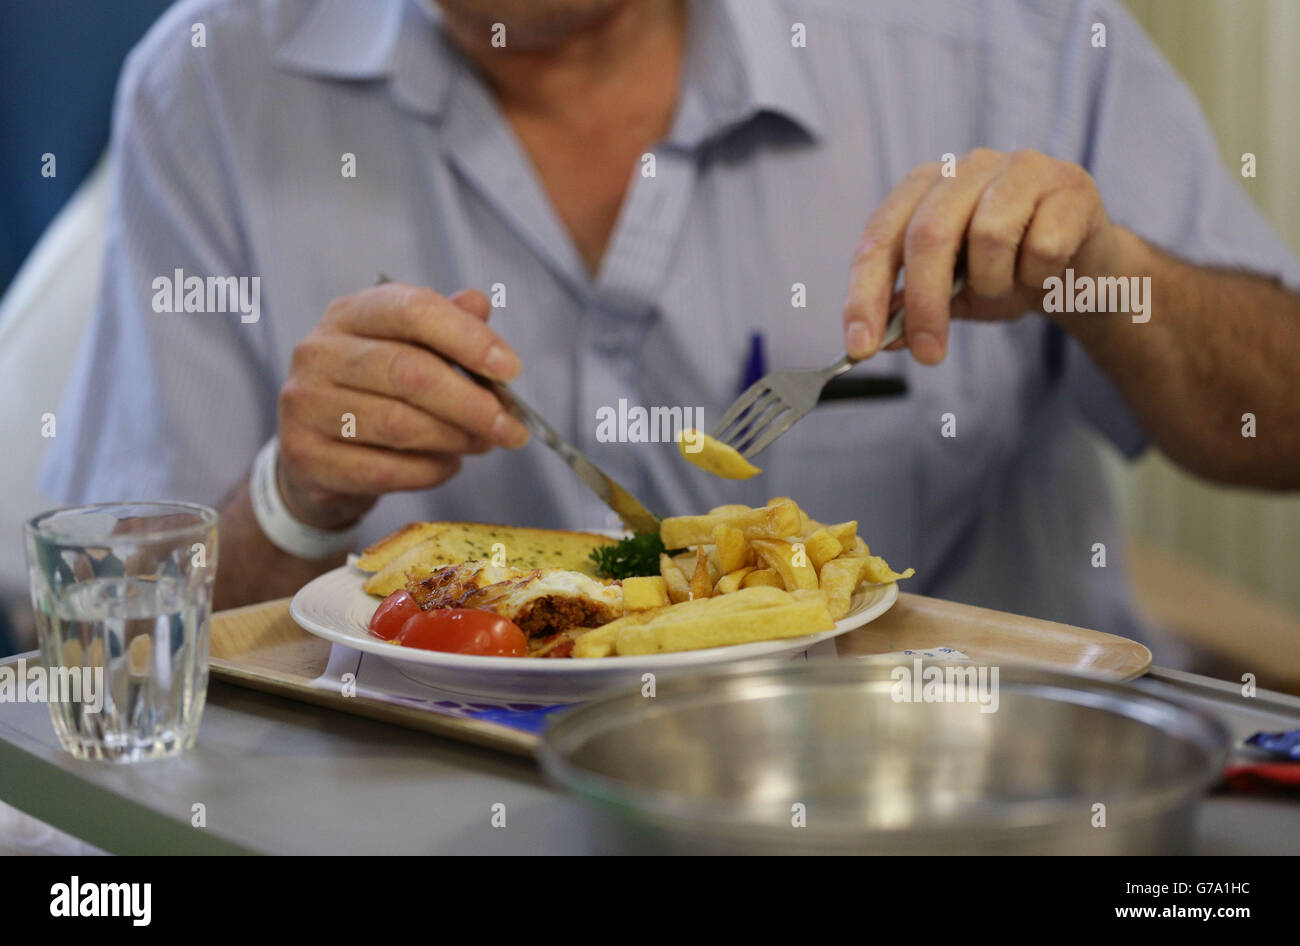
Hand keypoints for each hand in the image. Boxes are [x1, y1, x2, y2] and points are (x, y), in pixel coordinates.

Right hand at [276, 284, 529, 529]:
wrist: (316, 451)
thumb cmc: (375, 390)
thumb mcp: (407, 347)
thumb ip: (446, 325)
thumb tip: (480, 304)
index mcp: (350, 314)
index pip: (412, 311)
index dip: (468, 339)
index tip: (511, 369)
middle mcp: (319, 353)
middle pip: (408, 372)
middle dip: (471, 403)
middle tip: (511, 427)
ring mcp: (306, 405)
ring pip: (398, 424)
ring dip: (454, 438)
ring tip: (482, 444)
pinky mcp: (307, 455)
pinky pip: (383, 469)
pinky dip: (428, 471)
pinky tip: (447, 466)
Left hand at [843, 148, 1119, 363]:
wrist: (1081, 271)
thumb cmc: (1007, 275)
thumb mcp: (952, 297)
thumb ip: (912, 310)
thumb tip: (878, 340)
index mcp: (924, 188)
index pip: (880, 237)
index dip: (864, 293)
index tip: (861, 347)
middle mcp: (967, 168)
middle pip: (930, 233)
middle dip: (925, 302)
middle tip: (929, 354)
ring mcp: (1020, 168)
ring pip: (989, 236)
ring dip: (995, 284)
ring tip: (1009, 287)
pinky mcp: (1070, 186)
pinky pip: (1043, 245)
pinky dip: (1039, 276)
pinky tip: (1046, 273)